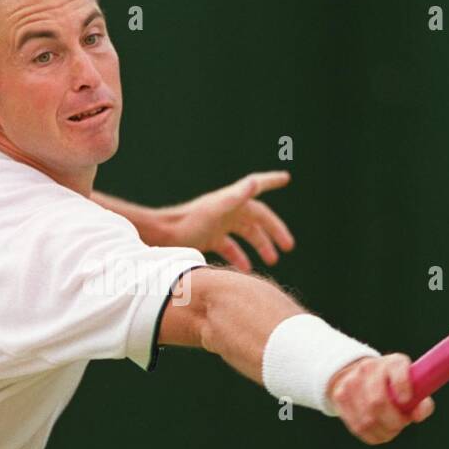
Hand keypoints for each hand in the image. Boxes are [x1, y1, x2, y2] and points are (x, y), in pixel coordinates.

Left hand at [163, 171, 294, 270]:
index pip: (255, 187)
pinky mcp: (209, 238)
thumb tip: (254, 182)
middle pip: (256, 218)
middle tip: (288, 246)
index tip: (286, 178)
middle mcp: (226, 209)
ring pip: (245, 234)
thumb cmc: (186, 224)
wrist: (160, 237)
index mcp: (231, 200)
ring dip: (259, 245)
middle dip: (273, 230)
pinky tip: (244, 270)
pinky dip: (239, 257)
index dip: (271, 181)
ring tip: (272, 261)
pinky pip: (230, 247)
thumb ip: (235, 197)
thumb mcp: (214, 210)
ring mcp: (218, 224)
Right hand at [326, 354, 434, 444]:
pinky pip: (358, 427)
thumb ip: (421, 402)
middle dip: (394, 421)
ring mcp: (351, 382)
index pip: (397, 369)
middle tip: (401, 424)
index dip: (402, 386)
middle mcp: (369, 368)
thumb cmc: (394, 387)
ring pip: (367, 420)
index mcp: (392, 363)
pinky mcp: (339, 396)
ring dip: (384, 430)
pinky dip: (373, 434)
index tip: (406, 400)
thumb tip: (417, 416)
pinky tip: (379, 430)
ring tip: (391, 427)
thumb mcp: (411, 388)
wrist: (358, 375)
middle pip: (377, 402)